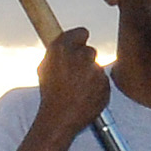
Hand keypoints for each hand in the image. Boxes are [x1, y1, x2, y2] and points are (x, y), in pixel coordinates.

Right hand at [29, 25, 110, 141]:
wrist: (59, 118)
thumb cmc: (49, 94)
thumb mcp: (45, 68)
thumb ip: (58, 53)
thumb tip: (67, 43)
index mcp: (62, 48)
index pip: (82, 32)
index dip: (78, 41)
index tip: (77, 47)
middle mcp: (81, 55)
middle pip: (90, 51)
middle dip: (84, 61)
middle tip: (74, 75)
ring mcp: (95, 70)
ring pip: (96, 68)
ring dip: (90, 76)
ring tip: (78, 90)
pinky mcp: (105, 83)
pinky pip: (103, 82)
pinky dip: (97, 88)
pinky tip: (85, 96)